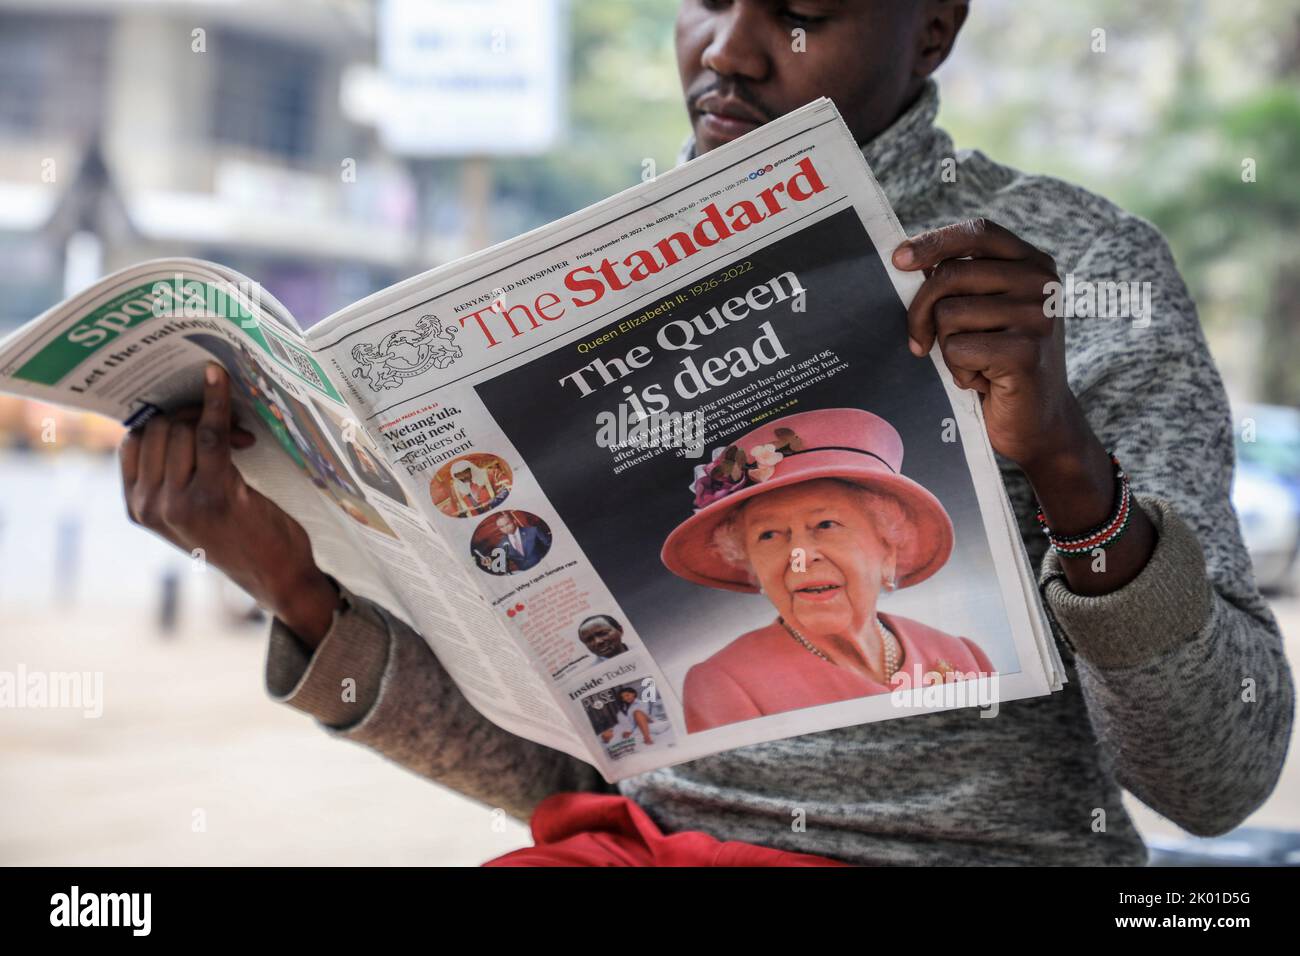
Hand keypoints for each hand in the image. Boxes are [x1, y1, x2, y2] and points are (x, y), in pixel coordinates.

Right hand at [120, 363, 340, 643]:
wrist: (275, 574)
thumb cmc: (238, 535)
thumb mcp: (188, 511)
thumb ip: (169, 475)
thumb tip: (170, 413)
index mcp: (136, 507)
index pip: (134, 440)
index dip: (165, 421)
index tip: (196, 422)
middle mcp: (149, 506)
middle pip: (157, 429)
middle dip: (192, 417)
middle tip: (230, 432)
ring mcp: (177, 502)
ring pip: (181, 429)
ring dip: (213, 419)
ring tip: (241, 439)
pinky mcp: (212, 494)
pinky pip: (209, 433)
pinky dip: (215, 402)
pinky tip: (219, 379)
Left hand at [893, 217, 1087, 471]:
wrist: (1039, 421)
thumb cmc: (1000, 363)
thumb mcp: (986, 312)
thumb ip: (961, 282)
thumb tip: (908, 257)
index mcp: (1033, 263)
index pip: (978, 232)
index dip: (934, 242)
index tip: (898, 260)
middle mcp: (1041, 283)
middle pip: (950, 275)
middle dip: (921, 311)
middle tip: (920, 341)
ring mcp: (1037, 316)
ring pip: (948, 314)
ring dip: (946, 347)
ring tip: (973, 363)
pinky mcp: (1025, 352)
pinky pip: (957, 349)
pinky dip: (958, 371)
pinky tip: (982, 381)